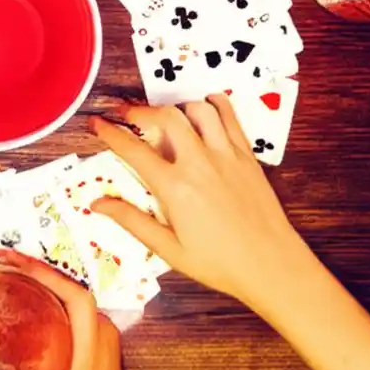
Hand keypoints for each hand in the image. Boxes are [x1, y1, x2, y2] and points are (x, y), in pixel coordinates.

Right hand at [0, 248, 123, 369]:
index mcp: (95, 348)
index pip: (74, 294)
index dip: (42, 272)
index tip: (14, 259)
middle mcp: (105, 340)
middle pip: (72, 291)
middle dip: (38, 273)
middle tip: (8, 263)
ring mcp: (105, 346)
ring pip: (75, 305)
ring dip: (47, 289)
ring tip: (18, 280)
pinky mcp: (101, 355)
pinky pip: (77, 319)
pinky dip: (54, 308)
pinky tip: (35, 314)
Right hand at [87, 99, 307, 307]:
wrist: (272, 265)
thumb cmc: (219, 263)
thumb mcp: (169, 249)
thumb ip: (132, 221)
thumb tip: (97, 204)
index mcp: (175, 188)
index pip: (133, 150)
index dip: (110, 133)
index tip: (97, 123)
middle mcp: (199, 163)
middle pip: (165, 118)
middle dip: (140, 110)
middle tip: (126, 115)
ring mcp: (226, 155)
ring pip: (198, 109)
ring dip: (177, 107)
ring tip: (166, 117)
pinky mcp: (247, 156)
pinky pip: (229, 117)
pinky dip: (214, 105)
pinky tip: (204, 109)